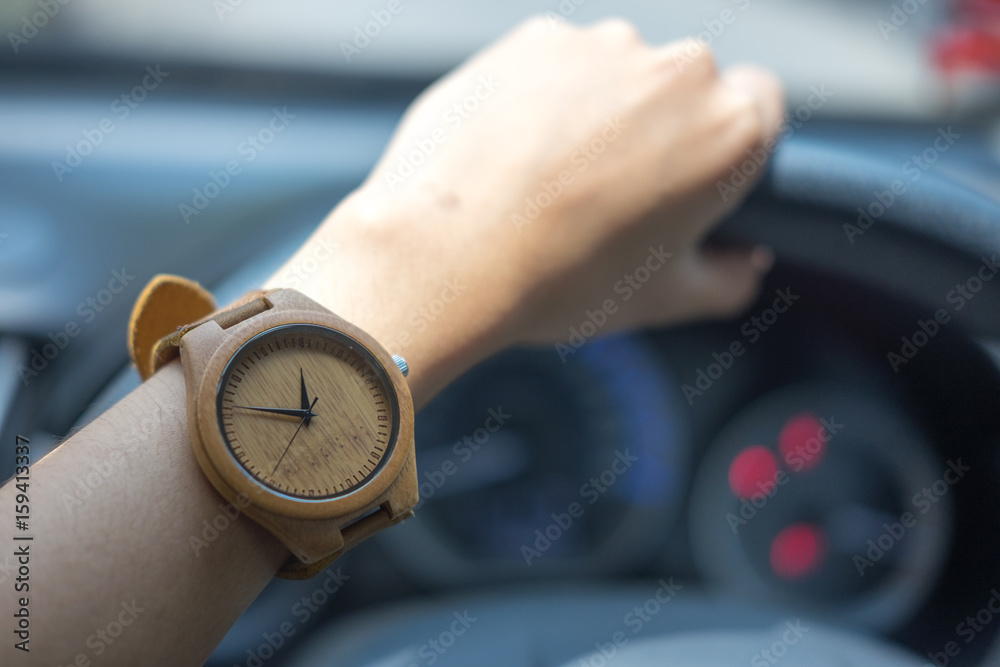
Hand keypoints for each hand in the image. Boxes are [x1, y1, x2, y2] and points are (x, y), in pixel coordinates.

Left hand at [268, 18, 783, 403]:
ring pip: (616, 73)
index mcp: (729, 129)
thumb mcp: (665, 302)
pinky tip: (510, 154)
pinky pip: (554, 64)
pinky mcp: (533, 39)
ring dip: (597, 112)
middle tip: (610, 195)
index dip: (726, 147)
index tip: (690, 178)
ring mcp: (601, 46)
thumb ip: (727, 278)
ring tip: (548, 180)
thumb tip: (741, 264)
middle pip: (684, 90)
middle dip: (658, 131)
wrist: (447, 254)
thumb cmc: (561, 282)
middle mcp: (676, 70)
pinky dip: (540, 98)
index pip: (760, 107)